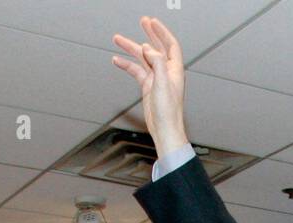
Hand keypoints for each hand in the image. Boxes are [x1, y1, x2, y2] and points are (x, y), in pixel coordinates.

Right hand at [112, 16, 187, 155]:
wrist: (164, 131)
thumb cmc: (169, 113)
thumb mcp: (163, 84)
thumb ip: (157, 63)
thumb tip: (148, 48)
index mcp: (174, 70)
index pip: (170, 45)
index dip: (162, 32)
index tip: (152, 22)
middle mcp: (166, 72)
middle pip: (156, 48)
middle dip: (148, 34)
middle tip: (142, 22)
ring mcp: (156, 79)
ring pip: (142, 59)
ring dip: (131, 49)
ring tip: (118, 39)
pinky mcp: (148, 87)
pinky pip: (136, 71)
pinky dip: (127, 65)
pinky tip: (118, 60)